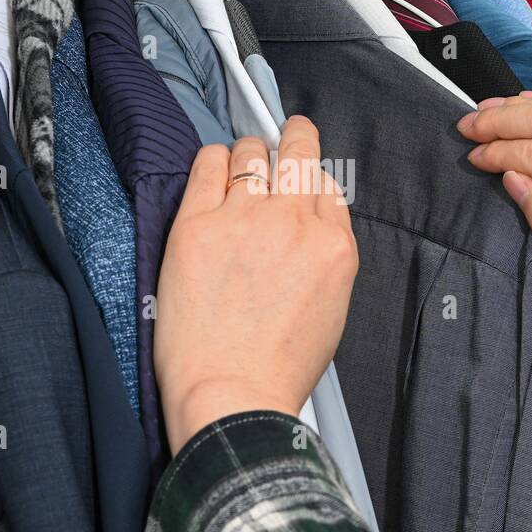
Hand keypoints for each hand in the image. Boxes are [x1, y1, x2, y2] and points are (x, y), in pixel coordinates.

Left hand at [154, 116, 357, 454]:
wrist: (232, 396)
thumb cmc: (277, 369)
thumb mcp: (332, 312)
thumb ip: (326, 258)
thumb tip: (310, 228)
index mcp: (334, 247)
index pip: (327, 186)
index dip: (311, 180)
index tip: (299, 180)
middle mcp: (295, 223)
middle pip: (298, 153)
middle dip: (293, 138)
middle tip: (284, 135)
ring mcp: (246, 218)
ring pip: (251, 153)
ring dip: (247, 154)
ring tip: (239, 166)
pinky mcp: (198, 223)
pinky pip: (207, 164)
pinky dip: (212, 160)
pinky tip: (212, 169)